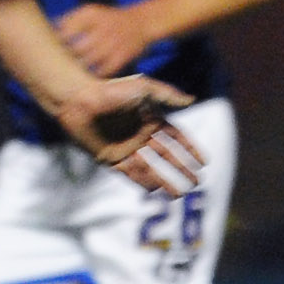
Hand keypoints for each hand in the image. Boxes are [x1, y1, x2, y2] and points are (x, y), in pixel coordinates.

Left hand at [52, 74, 201, 193]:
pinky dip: (142, 182)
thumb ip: (167, 95)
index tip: (204, 163)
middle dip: (181, 169)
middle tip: (196, 183)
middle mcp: (139, 135)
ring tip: (178, 195)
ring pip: (150, 168)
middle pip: (166, 156)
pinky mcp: (110, 158)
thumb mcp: (143, 88)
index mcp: (150, 118)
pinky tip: (155, 190)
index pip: (175, 137)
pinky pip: (130, 173)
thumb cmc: (111, 90)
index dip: (190, 149)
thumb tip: (191, 100)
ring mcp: (125, 147)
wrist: (79, 101)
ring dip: (165, 181)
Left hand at [56, 3, 150, 75]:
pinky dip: (92, 75)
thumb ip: (71, 18)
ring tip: (67, 74)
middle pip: (76, 48)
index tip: (48, 49)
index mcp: (91, 15)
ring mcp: (112, 44)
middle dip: (65, 58)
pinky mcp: (121, 57)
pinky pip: (102, 71)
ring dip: (77, 68)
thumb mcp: (91, 11)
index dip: (56, 42)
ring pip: (87, 61)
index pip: (66, 29)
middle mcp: (102, 28)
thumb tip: (51, 27)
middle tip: (55, 66)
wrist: (141, 23)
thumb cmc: (109, 18)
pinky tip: (85, 78)